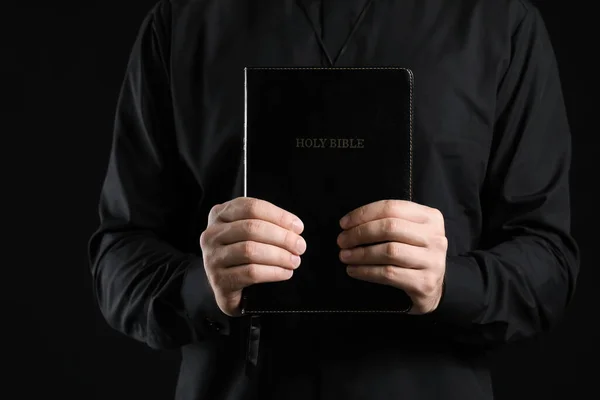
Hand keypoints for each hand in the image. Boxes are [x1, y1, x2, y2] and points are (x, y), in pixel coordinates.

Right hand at [200, 197, 305, 315]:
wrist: (226, 285)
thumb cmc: (241, 255)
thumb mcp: (247, 232)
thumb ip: (265, 224)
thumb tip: (294, 229)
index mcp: (220, 214)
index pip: (251, 207)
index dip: (278, 216)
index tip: (297, 227)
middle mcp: (212, 234)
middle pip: (252, 228)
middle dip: (282, 237)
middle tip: (300, 246)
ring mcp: (212, 258)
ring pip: (250, 250)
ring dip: (279, 256)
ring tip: (294, 260)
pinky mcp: (219, 280)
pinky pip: (251, 273)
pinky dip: (273, 272)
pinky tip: (285, 272)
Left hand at [337, 200, 446, 313]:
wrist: (433, 288)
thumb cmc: (413, 255)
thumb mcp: (409, 232)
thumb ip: (388, 222)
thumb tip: (350, 223)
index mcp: (430, 217)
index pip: (391, 208)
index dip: (364, 214)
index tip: (344, 224)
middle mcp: (435, 237)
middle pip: (390, 228)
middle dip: (360, 233)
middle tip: (342, 241)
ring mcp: (432, 260)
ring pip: (389, 251)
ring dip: (361, 253)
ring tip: (345, 256)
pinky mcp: (425, 282)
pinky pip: (389, 273)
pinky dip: (366, 272)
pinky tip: (354, 271)